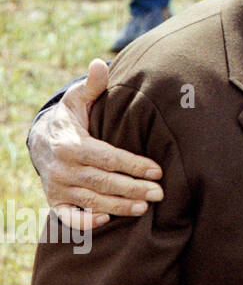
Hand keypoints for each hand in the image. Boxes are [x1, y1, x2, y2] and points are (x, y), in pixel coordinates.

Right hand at [30, 59, 163, 231]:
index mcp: (71, 143)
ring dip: (118, 206)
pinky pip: (67, 216)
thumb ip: (94, 85)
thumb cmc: (71, 118)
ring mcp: (58, 187)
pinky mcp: (55, 201)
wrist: (41, 139)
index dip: (133, 164)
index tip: (157, 170)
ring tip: (144, 208)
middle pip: (102, 181)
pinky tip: (106, 220)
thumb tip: (101, 63)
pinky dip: (84, 221)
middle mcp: (63, 168)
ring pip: (91, 200)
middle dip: (132, 188)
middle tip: (159, 193)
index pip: (107, 157)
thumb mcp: (79, 99)